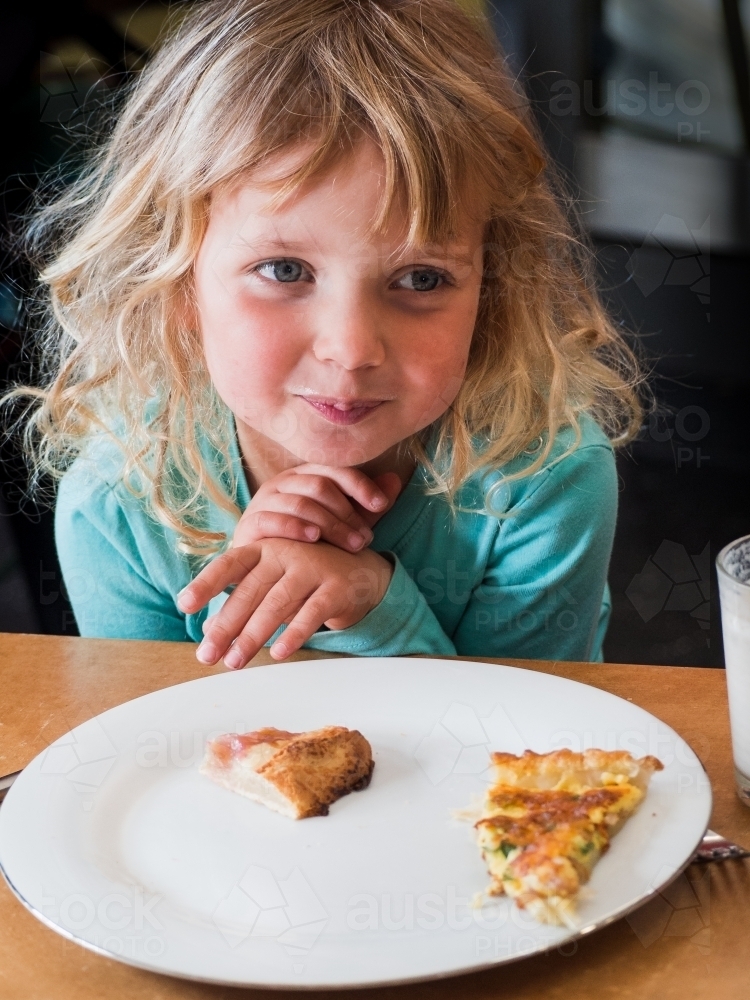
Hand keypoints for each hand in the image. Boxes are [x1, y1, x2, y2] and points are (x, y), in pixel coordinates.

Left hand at [177, 537, 393, 667]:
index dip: (206, 584)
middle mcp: (285, 553)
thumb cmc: (306, 577)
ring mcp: (312, 568)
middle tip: (208, 655)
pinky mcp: (335, 587)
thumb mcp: (272, 582)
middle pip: (250, 591)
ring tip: (235, 662)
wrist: (361, 570)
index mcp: (264, 548)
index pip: (230, 564)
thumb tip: (209, 631)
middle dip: (226, 626)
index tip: (185, 605)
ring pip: (277, 604)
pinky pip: (312, 613)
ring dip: (253, 636)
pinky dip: (294, 633)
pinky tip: (278, 652)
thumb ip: (243, 602)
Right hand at [232, 465, 402, 552]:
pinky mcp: (250, 523)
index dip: (360, 485)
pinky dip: (294, 527)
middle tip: (367, 539)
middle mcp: (284, 482)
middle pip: (319, 486)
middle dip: (348, 513)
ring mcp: (264, 501)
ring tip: (352, 545)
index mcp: (307, 475)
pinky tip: (314, 539)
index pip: (335, 470)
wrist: (268, 570)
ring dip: (330, 524)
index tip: (382, 505)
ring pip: (300, 502)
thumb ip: (365, 506)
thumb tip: (396, 480)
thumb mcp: (342, 524)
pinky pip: (271, 519)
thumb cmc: (308, 544)